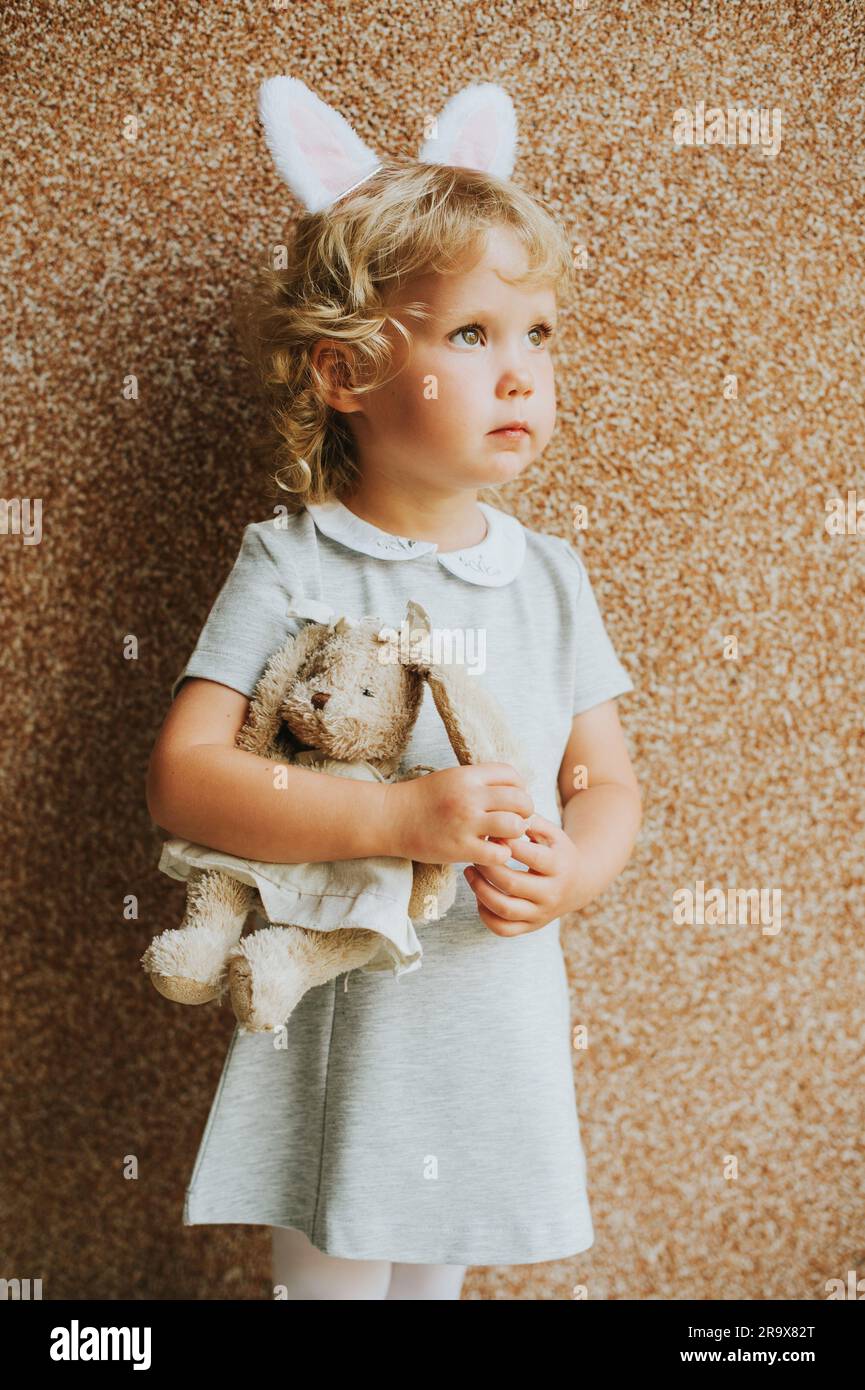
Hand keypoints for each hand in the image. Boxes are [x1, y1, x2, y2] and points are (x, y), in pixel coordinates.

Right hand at [388, 763, 533, 867]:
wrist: (391, 818)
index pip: (512, 775)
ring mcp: (466, 823)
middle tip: (515, 820)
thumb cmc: (423, 799)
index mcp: (468, 776)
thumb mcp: (452, 778)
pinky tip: (491, 852)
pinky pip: (498, 853)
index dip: (519, 788)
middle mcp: (469, 796)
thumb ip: (480, 781)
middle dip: (524, 812)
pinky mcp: (460, 848)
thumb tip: (513, 790)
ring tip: (505, 837)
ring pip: (514, 826)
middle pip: (520, 800)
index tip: (512, 800)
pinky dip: (500, 855)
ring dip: (515, 834)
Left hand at [462, 814, 585, 935]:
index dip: (505, 843)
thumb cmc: (557, 851)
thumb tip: (504, 816)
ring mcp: (540, 913)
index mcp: (558, 866)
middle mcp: (551, 893)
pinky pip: (502, 928)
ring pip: (503, 909)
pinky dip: (485, 914)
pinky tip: (480, 894)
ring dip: (480, 889)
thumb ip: (531, 821)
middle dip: (487, 865)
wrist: (579, 884)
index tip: (492, 833)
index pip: (529, 855)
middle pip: (511, 883)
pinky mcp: (531, 927)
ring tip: (470, 871)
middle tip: (476, 852)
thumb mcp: (552, 832)